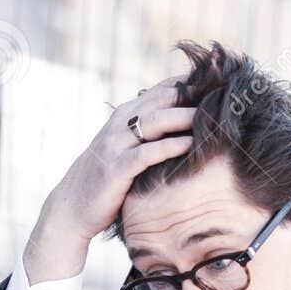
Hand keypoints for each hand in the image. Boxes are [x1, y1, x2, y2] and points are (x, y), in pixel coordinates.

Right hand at [23, 75, 196, 282]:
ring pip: (154, 122)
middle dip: (189, 95)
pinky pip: (147, 153)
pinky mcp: (117, 169)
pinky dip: (169, 146)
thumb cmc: (103, 183)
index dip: (185, 84)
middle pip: (159, 101)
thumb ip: (143, 138)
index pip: (158, 92)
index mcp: (121, 119)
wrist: (71, 209)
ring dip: (183, 116)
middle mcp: (118, 127)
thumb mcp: (122, 152)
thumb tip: (178, 129)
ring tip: (209, 115)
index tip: (214, 80)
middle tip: (219, 92)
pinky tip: (189, 144)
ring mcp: (115, 146)